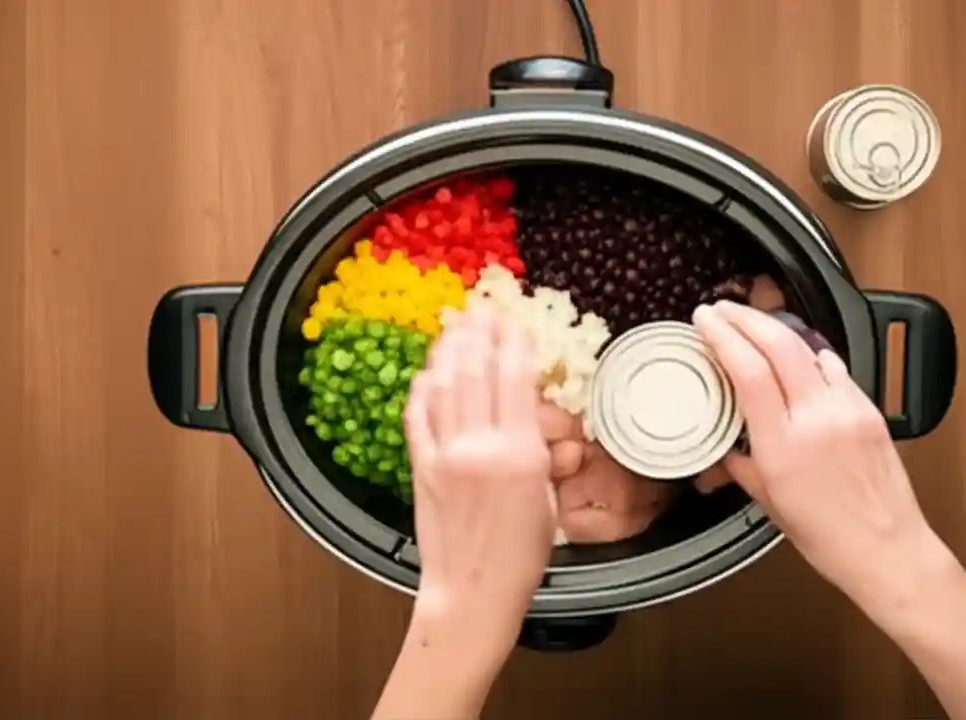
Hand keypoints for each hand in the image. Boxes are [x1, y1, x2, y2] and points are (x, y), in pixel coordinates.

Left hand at [405, 307, 555, 639]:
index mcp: (520, 453)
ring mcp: (445, 455)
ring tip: (455, 328)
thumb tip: (545, 428)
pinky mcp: (421, 468)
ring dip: (449, 350)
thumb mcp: (547, 501)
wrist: (472, 594)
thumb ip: (543, 456)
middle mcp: (480, 446)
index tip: (515, 320)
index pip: (515, 377)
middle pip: (476, 370)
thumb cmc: (520, 557)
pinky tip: (427, 373)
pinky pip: (418, 416)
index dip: (514, 341)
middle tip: (482, 310)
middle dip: (479, 333)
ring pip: (443, 385)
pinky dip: (422, 388)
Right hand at [691, 301, 936, 609]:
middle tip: (722, 310)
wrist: (889, 550)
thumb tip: (721, 448)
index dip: (724, 336)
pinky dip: (811, 355)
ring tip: (753, 325)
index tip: (705, 321)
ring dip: (777, 330)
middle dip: (746, 317)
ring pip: (810, 348)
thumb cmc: (830, 537)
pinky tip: (799, 357)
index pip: (749, 370)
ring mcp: (848, 410)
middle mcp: (818, 420)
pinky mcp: (870, 410)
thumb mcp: (768, 501)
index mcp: (784, 445)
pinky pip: (836, 368)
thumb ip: (739, 465)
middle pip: (779, 344)